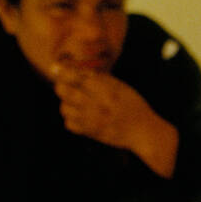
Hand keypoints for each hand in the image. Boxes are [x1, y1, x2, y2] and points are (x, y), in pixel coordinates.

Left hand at [52, 65, 179, 175]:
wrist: (143, 131)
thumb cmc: (132, 105)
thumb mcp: (120, 86)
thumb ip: (98, 78)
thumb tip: (75, 69)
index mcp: (105, 89)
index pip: (74, 77)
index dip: (63, 72)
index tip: (57, 69)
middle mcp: (96, 104)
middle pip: (64, 91)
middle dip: (62, 86)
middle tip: (67, 85)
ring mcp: (92, 120)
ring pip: (64, 108)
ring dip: (67, 103)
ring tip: (77, 102)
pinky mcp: (90, 132)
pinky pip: (69, 124)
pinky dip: (71, 119)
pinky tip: (81, 115)